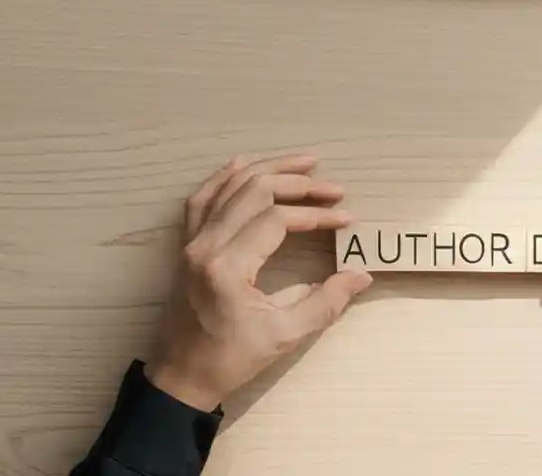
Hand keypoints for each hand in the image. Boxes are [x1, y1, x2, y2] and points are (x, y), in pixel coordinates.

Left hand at [146, 152, 372, 411]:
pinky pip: (203, 197)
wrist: (179, 378)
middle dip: (297, 182)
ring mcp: (190, 241)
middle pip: (253, 189)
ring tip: (303, 162)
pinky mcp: (185, 244)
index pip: (277, 219)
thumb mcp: (284, 335)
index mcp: (227, 266)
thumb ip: (326, 302)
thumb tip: (362, 275)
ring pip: (228, 185)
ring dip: (267, 168)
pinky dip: (227, 176)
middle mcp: (204, 244)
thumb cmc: (230, 359)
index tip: (346, 219)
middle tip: (333, 186)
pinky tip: (247, 165)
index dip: (316, 214)